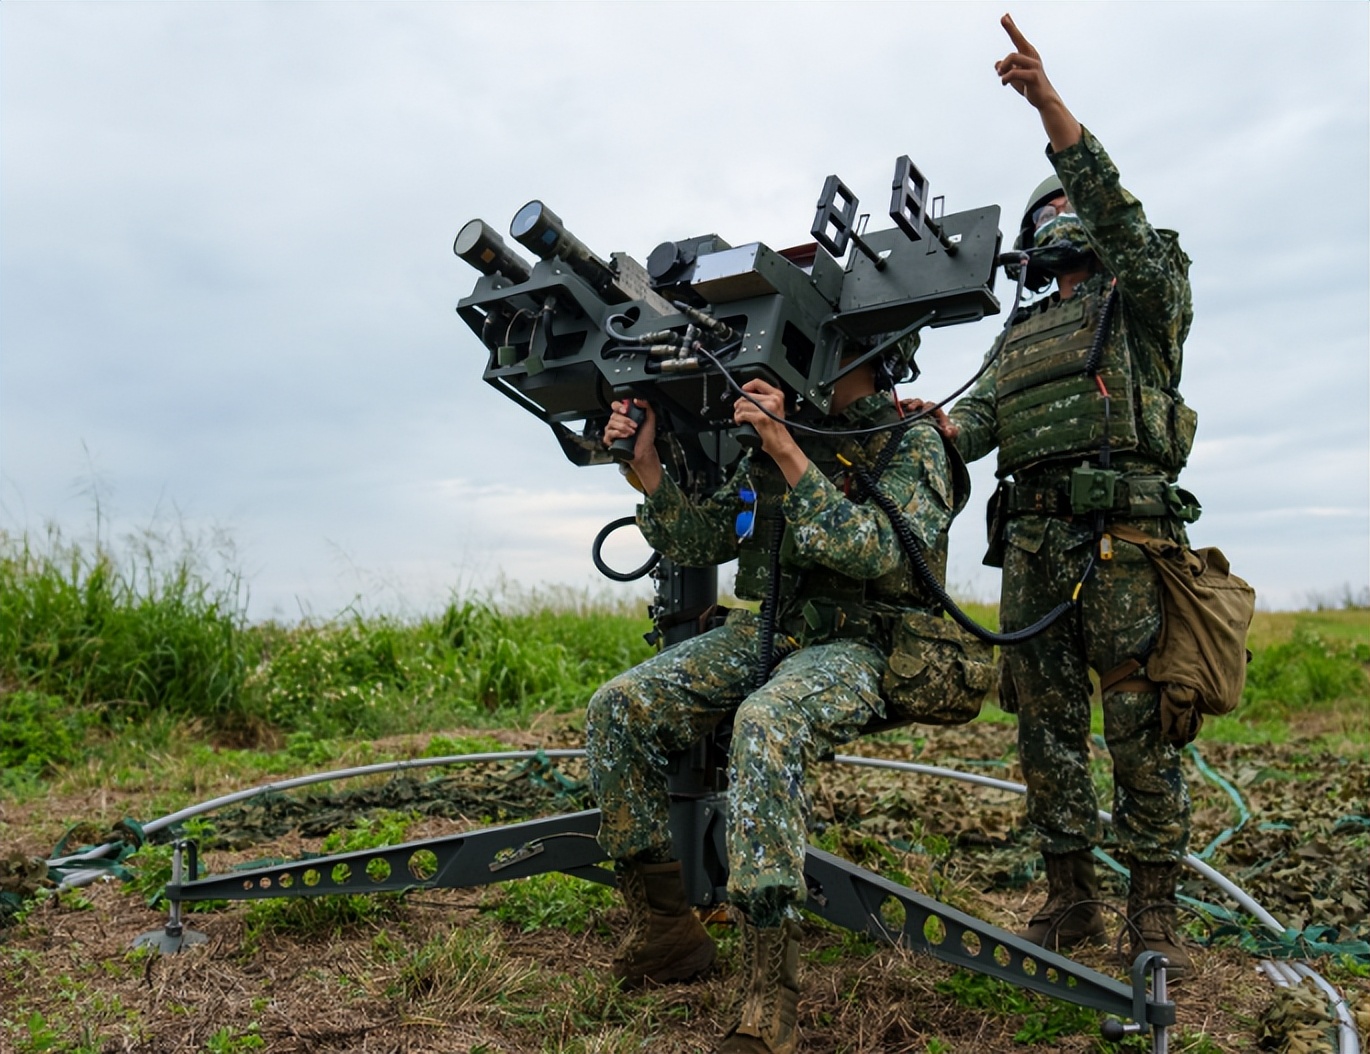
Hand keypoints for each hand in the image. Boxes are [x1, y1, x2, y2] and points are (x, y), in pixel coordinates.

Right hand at [603, 399, 662, 491]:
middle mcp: (617, 422)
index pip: (616, 406)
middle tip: (634, 426)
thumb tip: (637, 400)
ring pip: (611, 424)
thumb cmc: (646, 438)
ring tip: (632, 433)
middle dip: (625, 420)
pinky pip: (609, 434)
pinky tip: (625, 436)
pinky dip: (617, 433)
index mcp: (625, 416)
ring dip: (623, 427)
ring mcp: (613, 431)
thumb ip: (646, 406)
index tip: (625, 410)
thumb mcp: (650, 419)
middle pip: (613, 415)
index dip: (618, 406)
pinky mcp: (610, 441)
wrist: (645, 452)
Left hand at [734, 379, 807, 485]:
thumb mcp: (774, 408)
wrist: (781, 443)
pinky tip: (741, 422)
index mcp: (777, 395)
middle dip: (740, 404)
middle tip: (740, 411)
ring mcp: (767, 408)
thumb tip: (746, 394)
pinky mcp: (760, 418)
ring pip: (742, 405)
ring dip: (738, 412)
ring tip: (741, 418)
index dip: (746, 387)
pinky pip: (742, 414)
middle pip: (746, 395)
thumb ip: (764, 399)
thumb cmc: (776, 428)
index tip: (743, 392)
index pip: (757, 382)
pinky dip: (738, 419)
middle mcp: (773, 399)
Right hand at [900, 398, 958, 439]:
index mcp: (935, 410)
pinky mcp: (909, 415)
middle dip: (914, 404)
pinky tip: (894, 408)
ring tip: (899, 405)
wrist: (938, 436)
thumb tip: (947, 432)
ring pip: (910, 403)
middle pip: (919, 402)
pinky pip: (903, 408)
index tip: (924, 410)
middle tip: (910, 409)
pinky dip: (899, 406)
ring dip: (905, 403)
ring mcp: (916, 411)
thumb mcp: (951, 432)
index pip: (930, 405)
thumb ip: (951, 431)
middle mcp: (925, 408)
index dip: (927, 407)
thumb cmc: (945, 433)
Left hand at [993, 13, 1080, 151]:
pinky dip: (1005, 78)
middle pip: (1018, 39)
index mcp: (1028, 55)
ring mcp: (1034, 65)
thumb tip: (996, 64)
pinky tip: (1003, 82)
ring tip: (1000, 75)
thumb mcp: (1014, 78)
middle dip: (1011, 28)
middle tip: (1003, 17)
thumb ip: (1005, 70)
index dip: (1011, 27)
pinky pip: (1013, 73)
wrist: (1043, 100)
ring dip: (1002, 67)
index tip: (1005, 15)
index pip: (1018, 38)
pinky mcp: (1033, 76)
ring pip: (1012, 57)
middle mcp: (1032, 56)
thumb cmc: (1029, 87)